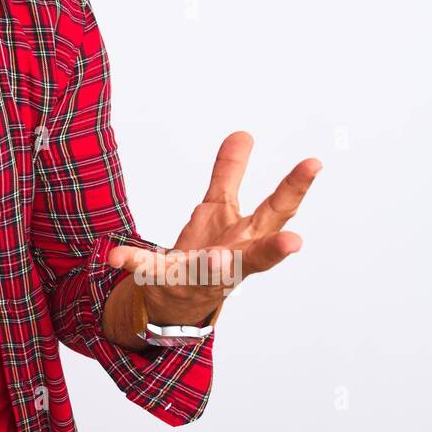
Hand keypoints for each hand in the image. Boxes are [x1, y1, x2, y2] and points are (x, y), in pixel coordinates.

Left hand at [107, 131, 320, 327]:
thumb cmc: (210, 249)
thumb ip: (229, 172)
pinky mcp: (166, 279)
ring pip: (211, 272)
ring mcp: (200, 274)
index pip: (277, 210)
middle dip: (275, 248)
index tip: (313, 162)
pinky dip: (135, 263)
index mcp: (247, 236)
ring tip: (215, 259)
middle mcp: (233, 260)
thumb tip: (242, 133)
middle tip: (294, 242)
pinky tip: (118, 257)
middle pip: (258, 253)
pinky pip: (149, 271)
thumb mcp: (219, 206)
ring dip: (214, 266)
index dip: (296, 186)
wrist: (179, 297)